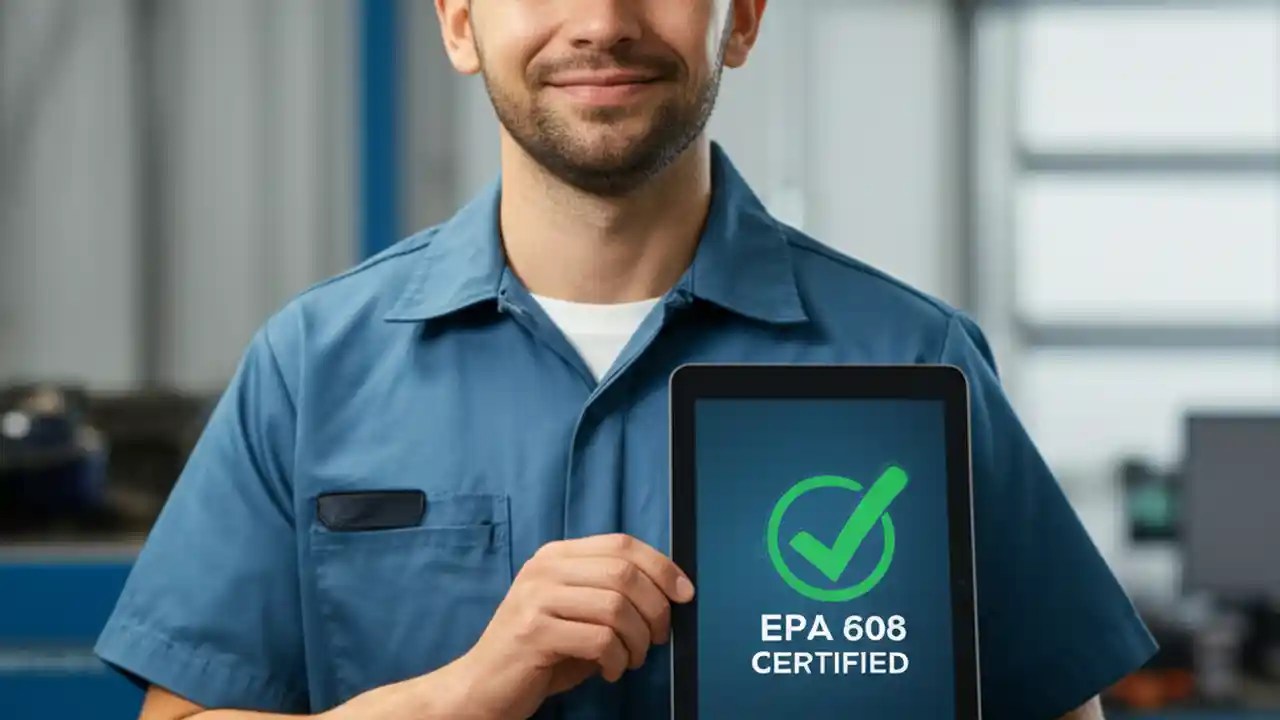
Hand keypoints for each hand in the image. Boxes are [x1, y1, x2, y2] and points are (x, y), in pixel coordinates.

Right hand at [440, 534, 694, 719]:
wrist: (482, 685)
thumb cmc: (540, 652)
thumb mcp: (576, 611)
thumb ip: (610, 593)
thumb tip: (670, 592)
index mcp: (556, 556)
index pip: (621, 544)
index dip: (661, 566)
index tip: (684, 594)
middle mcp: (544, 569)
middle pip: (624, 573)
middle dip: (655, 610)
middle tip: (657, 639)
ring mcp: (536, 599)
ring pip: (616, 607)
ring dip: (637, 641)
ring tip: (631, 660)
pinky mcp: (533, 632)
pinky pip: (599, 640)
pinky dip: (617, 660)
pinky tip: (609, 672)